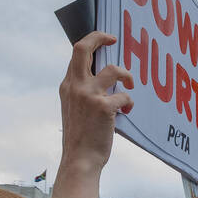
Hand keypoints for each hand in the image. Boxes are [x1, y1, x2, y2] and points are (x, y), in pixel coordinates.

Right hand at [52, 32, 131, 197]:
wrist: (80, 160)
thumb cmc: (81, 138)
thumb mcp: (75, 109)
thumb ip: (83, 93)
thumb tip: (104, 82)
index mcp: (67, 86)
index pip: (77, 53)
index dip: (92, 41)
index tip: (106, 40)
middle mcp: (75, 86)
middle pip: (84, 48)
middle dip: (100, 37)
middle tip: (114, 38)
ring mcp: (89, 95)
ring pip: (114, 70)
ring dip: (127, 75)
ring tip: (131, 85)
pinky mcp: (104, 107)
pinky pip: (125, 96)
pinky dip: (129, 102)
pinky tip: (127, 112)